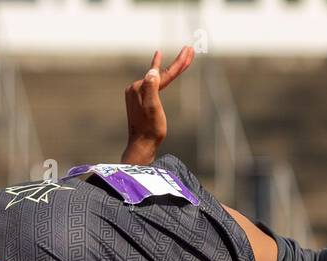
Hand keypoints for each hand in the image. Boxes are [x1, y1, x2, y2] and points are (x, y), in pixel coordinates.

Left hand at [124, 47, 194, 162]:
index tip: (189, 51)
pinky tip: (156, 70)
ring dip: (170, 69)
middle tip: (189, 49)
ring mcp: (137, 94)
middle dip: (177, 63)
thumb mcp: (153, 108)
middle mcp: (136, 88)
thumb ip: (151, 88)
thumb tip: (152, 71)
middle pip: (161, 74)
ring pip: (158, 78)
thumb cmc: (150, 130)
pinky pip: (152, 84)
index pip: (164, 74)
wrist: (141, 145)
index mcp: (140, 88)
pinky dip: (158, 76)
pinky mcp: (140, 100)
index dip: (178, 64)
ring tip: (181, 56)